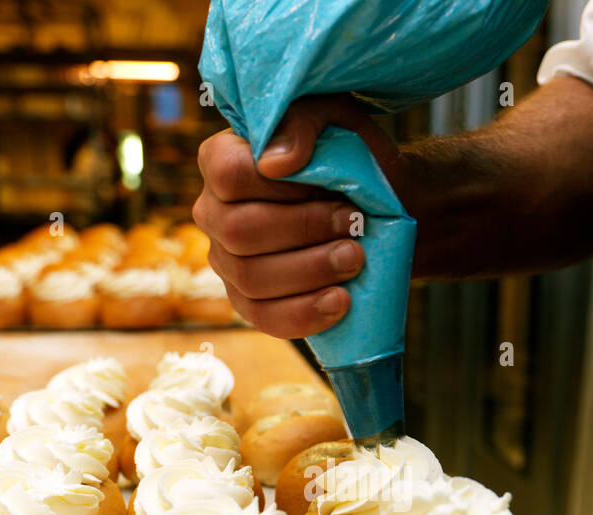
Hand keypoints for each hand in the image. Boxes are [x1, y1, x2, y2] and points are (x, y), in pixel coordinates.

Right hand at [193, 95, 400, 337]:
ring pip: (252, 278)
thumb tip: (274, 163)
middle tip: (353, 226)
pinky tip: (340, 301)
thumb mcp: (337, 120)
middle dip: (304, 231)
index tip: (327, 186)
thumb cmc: (351, 160)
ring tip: (355, 259)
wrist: (381, 211)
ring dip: (311, 271)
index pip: (228, 175)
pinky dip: (305, 313)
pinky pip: (265, 317)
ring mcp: (226, 262)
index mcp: (221, 160)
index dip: (280, 187)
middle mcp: (212, 212)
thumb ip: (303, 122)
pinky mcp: (249, 302)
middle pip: (239, 232)